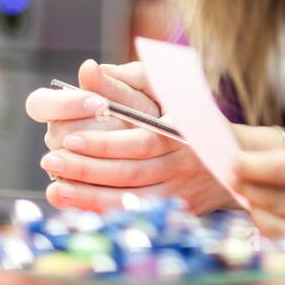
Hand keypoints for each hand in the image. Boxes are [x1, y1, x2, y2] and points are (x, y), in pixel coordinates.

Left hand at [24, 59, 234, 213]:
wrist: (233, 155)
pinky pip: (136, 215)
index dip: (105, 144)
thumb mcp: (169, 90)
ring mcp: (179, 191)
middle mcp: (182, 163)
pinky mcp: (174, 210)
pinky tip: (78, 207)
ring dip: (90, 196)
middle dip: (87, 170)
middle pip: (130, 172)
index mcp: (182, 131)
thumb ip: (130, 79)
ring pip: (130, 199)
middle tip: (50, 161)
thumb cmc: (193, 116)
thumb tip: (89, 69)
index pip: (140, 141)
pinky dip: (106, 213)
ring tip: (56, 187)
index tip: (72, 139)